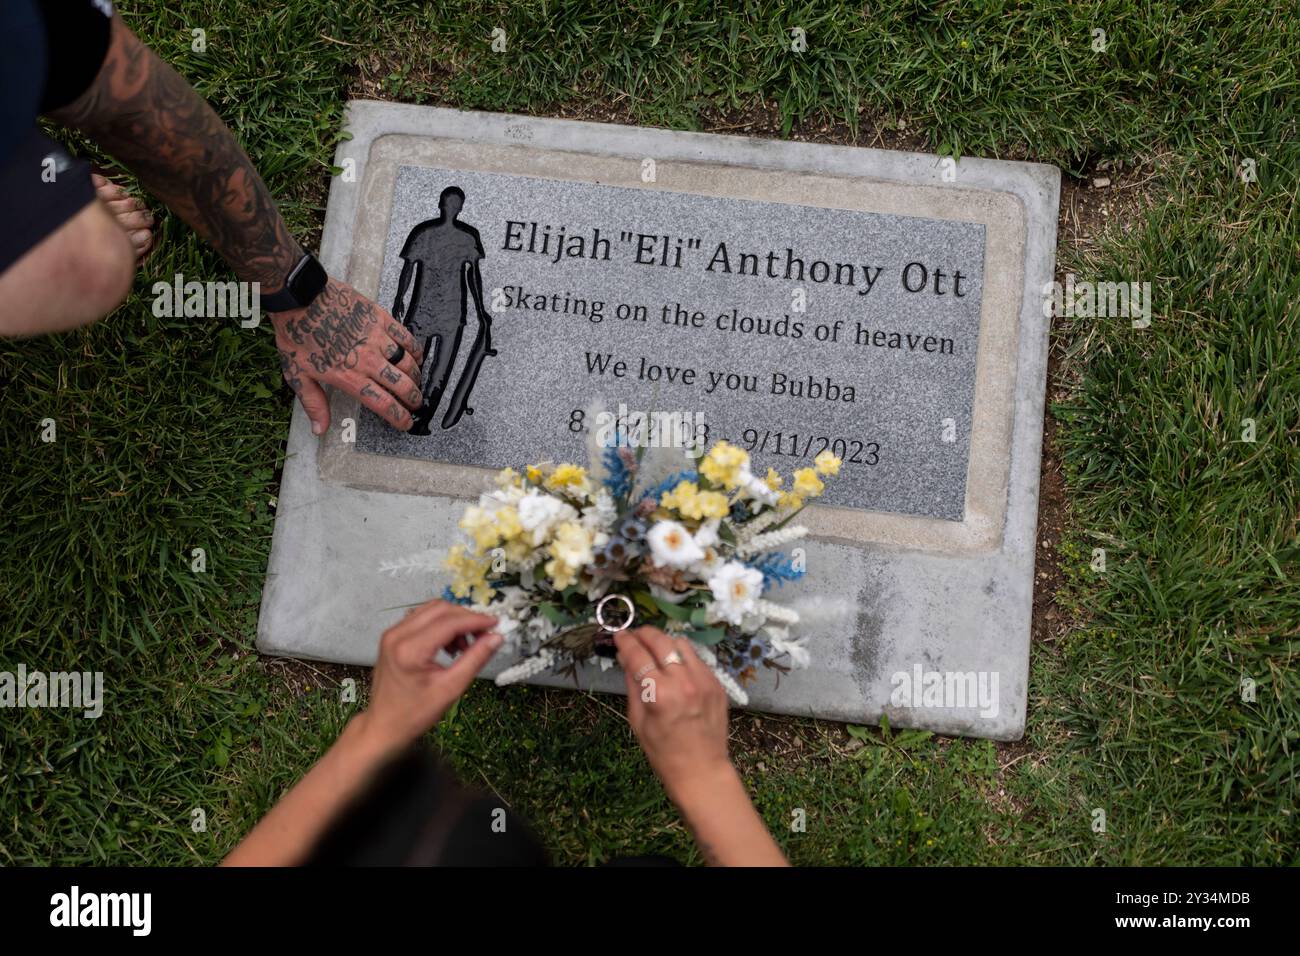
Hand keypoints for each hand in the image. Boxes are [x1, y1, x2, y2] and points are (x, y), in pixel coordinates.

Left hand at [271, 277, 425, 433]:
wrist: (299, 297)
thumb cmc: (296, 334)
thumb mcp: (297, 373)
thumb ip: (313, 403)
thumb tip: (320, 430)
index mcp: (348, 377)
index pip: (382, 403)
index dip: (399, 417)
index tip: (406, 423)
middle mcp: (367, 360)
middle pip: (401, 385)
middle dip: (413, 399)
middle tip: (415, 404)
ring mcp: (376, 338)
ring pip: (407, 363)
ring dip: (415, 376)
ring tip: (415, 383)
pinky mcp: (379, 318)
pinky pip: (406, 336)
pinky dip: (415, 349)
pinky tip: (417, 356)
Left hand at [355, 599, 502, 753]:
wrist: (384, 725)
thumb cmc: (416, 713)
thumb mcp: (451, 689)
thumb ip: (475, 659)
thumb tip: (496, 637)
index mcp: (410, 650)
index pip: (449, 622)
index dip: (476, 620)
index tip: (497, 623)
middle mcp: (398, 634)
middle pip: (440, 609)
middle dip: (466, 617)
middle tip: (484, 635)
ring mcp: (392, 633)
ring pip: (431, 610)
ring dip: (454, 620)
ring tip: (466, 645)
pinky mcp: (392, 636)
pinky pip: (422, 618)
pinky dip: (441, 624)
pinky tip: (450, 645)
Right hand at [615, 626, 731, 800]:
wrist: (701, 770)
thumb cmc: (663, 752)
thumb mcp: (637, 721)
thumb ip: (633, 684)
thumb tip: (625, 657)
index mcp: (660, 694)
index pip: (638, 655)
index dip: (625, 641)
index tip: (618, 635)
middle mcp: (684, 681)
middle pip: (661, 641)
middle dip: (644, 634)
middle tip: (635, 636)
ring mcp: (704, 680)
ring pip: (682, 644)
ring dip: (665, 643)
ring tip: (656, 651)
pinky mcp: (717, 684)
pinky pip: (697, 660)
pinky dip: (683, 659)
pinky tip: (676, 669)